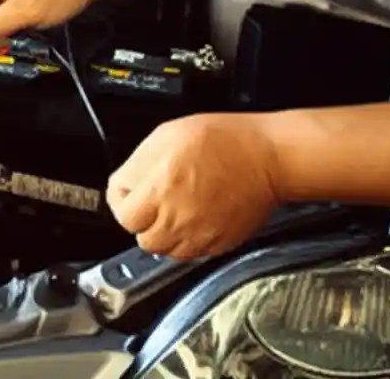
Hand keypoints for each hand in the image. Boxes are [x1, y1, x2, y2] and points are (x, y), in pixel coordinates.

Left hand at [107, 113, 281, 259]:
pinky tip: (195, 217)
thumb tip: (123, 185)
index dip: (123, 201)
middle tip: (154, 201)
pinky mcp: (220, 243)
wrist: (267, 156)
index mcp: (158, 192)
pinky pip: (193, 253)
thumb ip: (136, 167)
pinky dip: (189, 240)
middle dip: (143, 221)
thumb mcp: (163, 137)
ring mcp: (199, 235)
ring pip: (166, 250)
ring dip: (165, 234)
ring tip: (175, 210)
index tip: (132, 192)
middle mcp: (176, 220)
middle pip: (142, 238)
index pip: (122, 216)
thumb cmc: (222, 140)